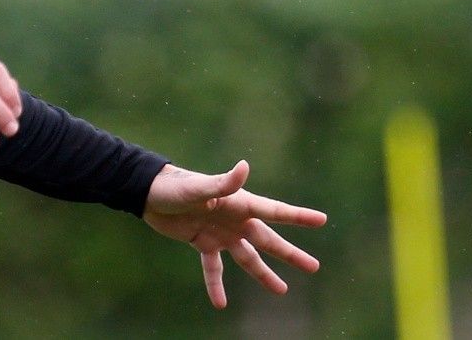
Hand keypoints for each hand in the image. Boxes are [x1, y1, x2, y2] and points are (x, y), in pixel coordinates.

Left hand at [143, 160, 326, 308]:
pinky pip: (214, 269)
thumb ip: (223, 182)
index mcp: (240, 204)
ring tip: (282, 290)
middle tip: (314, 267)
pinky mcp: (203, 243)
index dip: (299, 217)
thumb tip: (244, 167)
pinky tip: (221, 304)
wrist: (149, 193)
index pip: (275, 212)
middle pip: (268, 241)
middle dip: (291, 255)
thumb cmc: (176, 186)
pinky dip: (216, 286)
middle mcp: (235, 220)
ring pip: (248, 258)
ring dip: (263, 274)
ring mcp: (221, 233)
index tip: (322, 220)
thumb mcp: (200, 187)